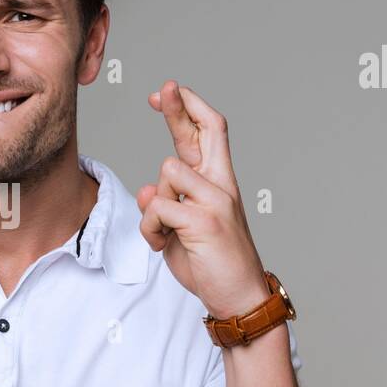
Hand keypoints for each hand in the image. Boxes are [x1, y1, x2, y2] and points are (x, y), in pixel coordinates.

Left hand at [135, 80, 268, 319]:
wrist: (238, 297)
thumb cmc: (211, 262)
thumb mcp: (182, 228)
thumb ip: (166, 204)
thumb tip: (148, 190)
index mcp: (218, 183)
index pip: (209, 133)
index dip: (188, 109)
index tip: (168, 92)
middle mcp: (221, 185)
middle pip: (203, 131)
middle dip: (179, 107)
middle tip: (163, 88)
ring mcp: (216, 200)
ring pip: (167, 172)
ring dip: (153, 204)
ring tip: (163, 234)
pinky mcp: (204, 220)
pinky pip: (159, 207)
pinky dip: (151, 228)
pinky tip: (162, 245)